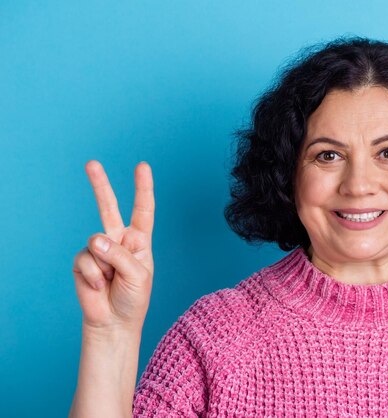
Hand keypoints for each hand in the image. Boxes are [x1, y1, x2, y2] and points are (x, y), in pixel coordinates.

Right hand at [72, 160, 154, 331]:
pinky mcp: (82, 261)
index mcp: (139, 240)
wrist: (114, 322)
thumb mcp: (138, 275)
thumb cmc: (133, 298)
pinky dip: (94, 275)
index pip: (143, 210)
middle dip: (100, 185)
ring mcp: (99, 249)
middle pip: (108, 208)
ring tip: (111, 281)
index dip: (142, 188)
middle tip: (92, 163)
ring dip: (106, 265)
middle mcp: (119, 240)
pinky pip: (86, 259)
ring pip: (97, 242)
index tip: (142, 166)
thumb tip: (95, 239)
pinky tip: (99, 286)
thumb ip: (120, 254)